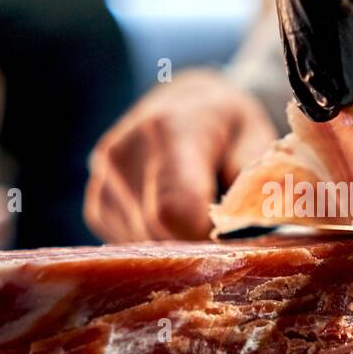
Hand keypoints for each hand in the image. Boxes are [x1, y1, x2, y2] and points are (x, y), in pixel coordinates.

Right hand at [84, 71, 276, 242]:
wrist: (186, 105)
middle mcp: (123, 153)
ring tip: (194, 210)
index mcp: (169, 130)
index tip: (230, 228)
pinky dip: (157, 242)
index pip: (176, 213)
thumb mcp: (258, 140)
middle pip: (161, 236)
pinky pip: (129, 248)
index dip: (210, 236)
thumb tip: (243, 230)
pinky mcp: (95, 204)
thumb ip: (253, 184)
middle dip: (196, 243)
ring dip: (177, 244)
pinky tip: (171, 214)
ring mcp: (102, 180)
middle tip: (219, 221)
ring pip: (144, 248)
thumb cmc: (230, 127)